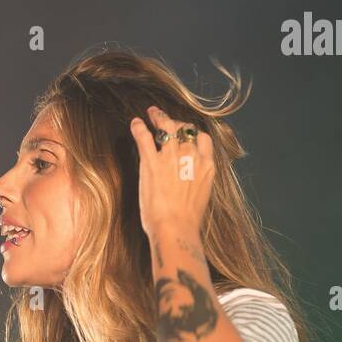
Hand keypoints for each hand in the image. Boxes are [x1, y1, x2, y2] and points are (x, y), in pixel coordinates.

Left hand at [129, 106, 214, 238]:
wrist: (176, 229)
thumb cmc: (187, 220)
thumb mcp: (201, 196)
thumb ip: (197, 180)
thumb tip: (190, 179)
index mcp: (207, 166)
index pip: (203, 138)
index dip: (192, 133)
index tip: (184, 133)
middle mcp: (191, 157)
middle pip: (186, 129)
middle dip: (176, 122)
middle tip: (166, 119)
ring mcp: (171, 158)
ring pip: (167, 126)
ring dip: (158, 116)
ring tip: (151, 112)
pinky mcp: (151, 162)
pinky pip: (144, 137)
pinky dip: (139, 127)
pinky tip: (135, 123)